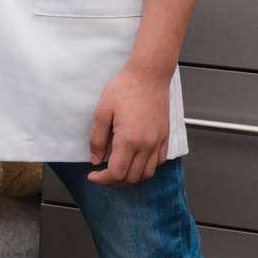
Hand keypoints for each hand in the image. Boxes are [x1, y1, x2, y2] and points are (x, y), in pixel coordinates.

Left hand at [86, 63, 171, 186]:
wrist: (148, 76)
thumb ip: (97, 138)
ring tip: (117, 170)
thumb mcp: (102, 111)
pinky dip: (147, 168)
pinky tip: (136, 161)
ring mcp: (158, 142)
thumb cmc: (124, 88)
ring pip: (147, 174)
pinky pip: (159, 162)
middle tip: (101, 175)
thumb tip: (96, 159)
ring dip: (131, 178)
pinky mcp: (165, 137)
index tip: (92, 175)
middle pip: (132, 178)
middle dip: (114, 181)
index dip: (102, 179)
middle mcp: (146, 145)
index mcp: (129, 140)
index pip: (116, 173)